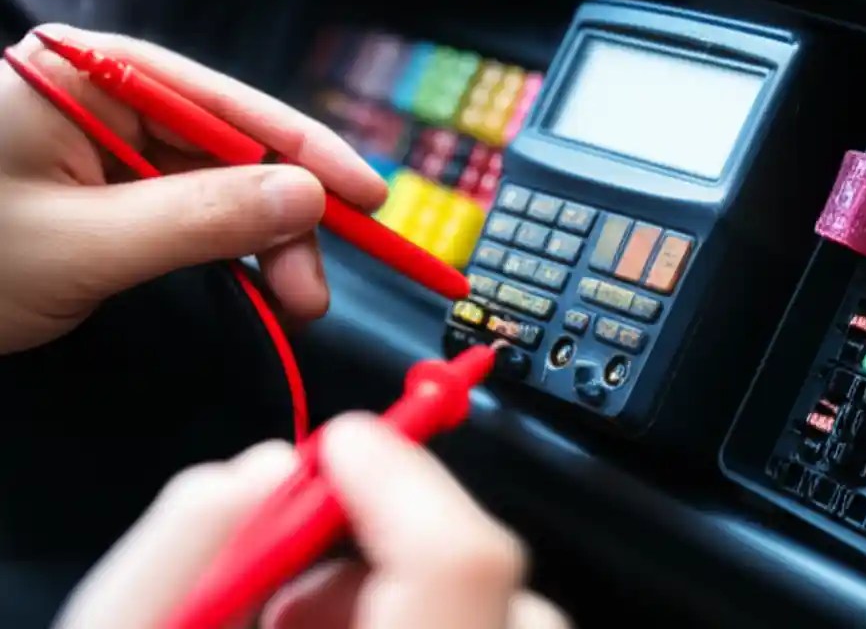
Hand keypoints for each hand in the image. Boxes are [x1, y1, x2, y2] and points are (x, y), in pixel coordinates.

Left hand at [0, 24, 386, 353]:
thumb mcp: (87, 245)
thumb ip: (204, 218)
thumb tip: (309, 199)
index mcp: (87, 77)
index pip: (222, 104)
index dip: (305, 152)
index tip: (369, 198)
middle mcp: (103, 98)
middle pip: (229, 146)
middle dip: (285, 217)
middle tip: (318, 287)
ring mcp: (104, 142)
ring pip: (218, 184)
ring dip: (265, 242)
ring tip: (297, 301)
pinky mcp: (105, 186)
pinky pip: (189, 208)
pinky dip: (229, 249)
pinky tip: (259, 280)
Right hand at [54, 413, 569, 627]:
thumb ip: (180, 555)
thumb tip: (256, 474)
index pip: (460, 561)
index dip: (403, 475)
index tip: (345, 441)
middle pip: (494, 580)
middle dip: (392, 540)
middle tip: (297, 569)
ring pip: (499, 608)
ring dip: (400, 586)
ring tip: (299, 622)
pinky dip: (421, 616)